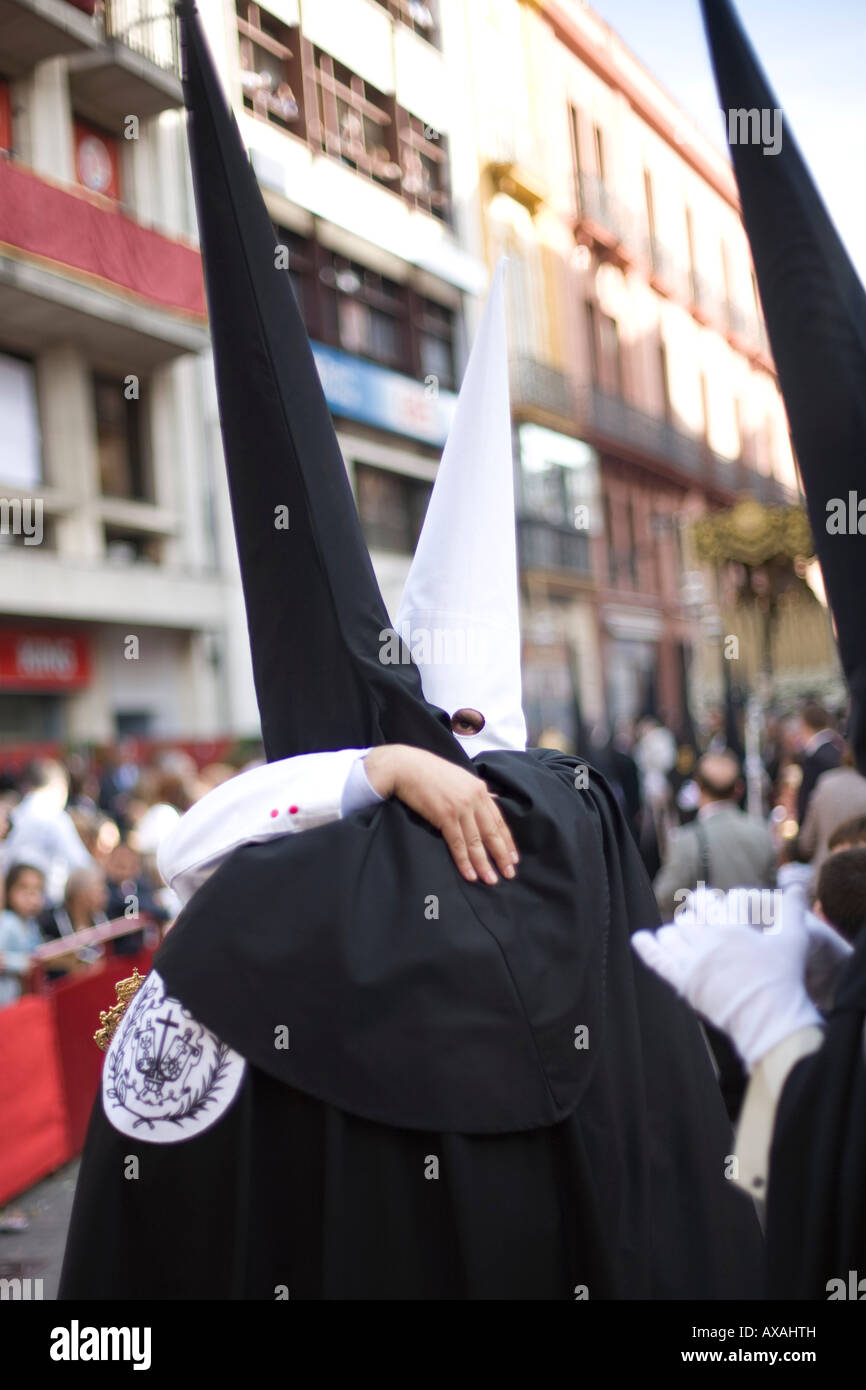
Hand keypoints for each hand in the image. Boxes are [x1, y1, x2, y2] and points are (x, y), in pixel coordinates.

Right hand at [364, 745, 517, 884]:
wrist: (406, 767)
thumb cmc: (430, 771)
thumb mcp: (460, 777)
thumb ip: (475, 791)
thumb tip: (493, 798)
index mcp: (479, 789)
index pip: (499, 820)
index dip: (507, 841)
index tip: (513, 857)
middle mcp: (474, 798)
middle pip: (492, 833)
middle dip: (502, 856)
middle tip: (509, 874)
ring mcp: (460, 807)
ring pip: (476, 841)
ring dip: (484, 864)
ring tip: (491, 880)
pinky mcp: (445, 816)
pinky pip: (458, 843)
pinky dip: (464, 861)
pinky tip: (470, 874)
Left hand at [632, 884, 821, 1068]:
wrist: (769, 1018)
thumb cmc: (783, 978)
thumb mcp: (794, 938)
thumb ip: (792, 909)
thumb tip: (797, 886)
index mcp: (730, 926)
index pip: (710, 902)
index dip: (709, 900)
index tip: (710, 902)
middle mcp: (707, 940)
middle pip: (688, 919)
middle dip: (692, 916)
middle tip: (696, 919)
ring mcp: (692, 962)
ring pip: (671, 936)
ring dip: (674, 933)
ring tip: (677, 934)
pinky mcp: (683, 984)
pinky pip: (657, 961)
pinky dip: (647, 948)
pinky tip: (638, 938)